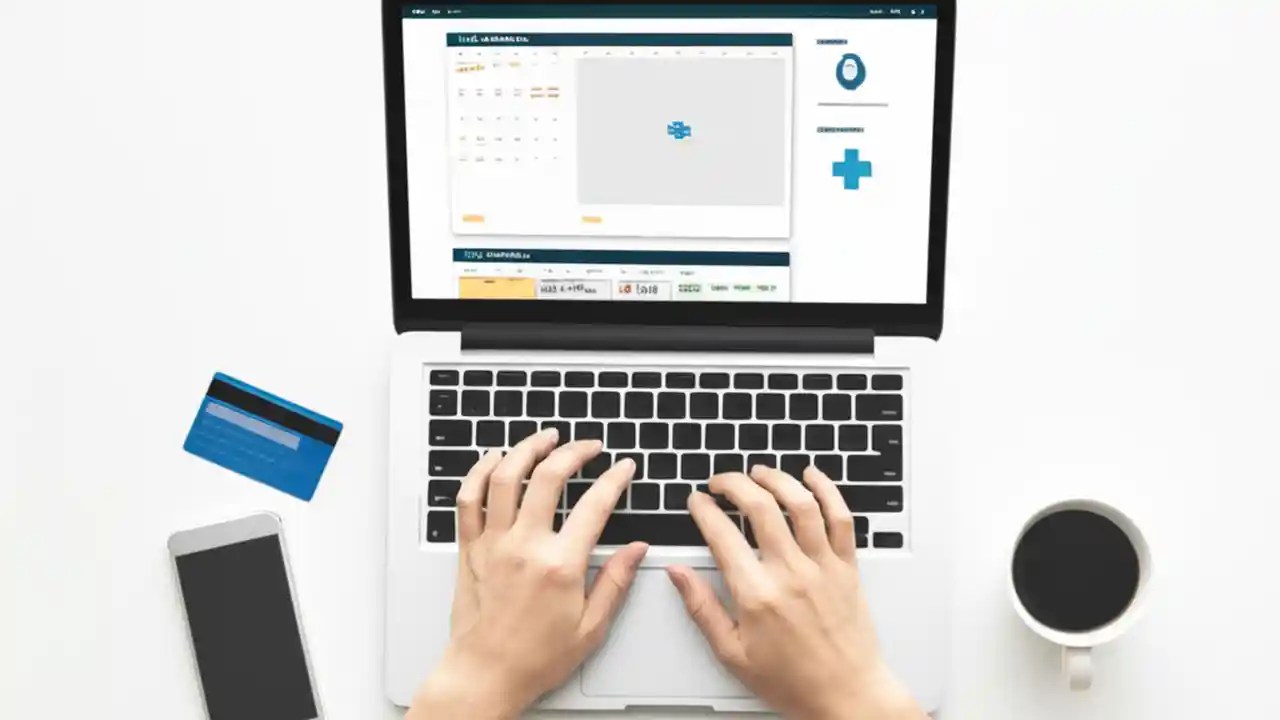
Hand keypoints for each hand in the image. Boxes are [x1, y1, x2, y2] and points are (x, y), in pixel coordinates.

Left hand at [408, 429, 647, 719]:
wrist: (486, 674)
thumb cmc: (535, 658)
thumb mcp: (591, 627)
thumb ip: (616, 581)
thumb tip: (637, 550)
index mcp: (559, 566)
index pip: (595, 505)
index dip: (614, 479)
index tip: (623, 468)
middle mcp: (524, 547)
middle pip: (548, 477)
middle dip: (573, 452)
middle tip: (588, 446)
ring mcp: (492, 544)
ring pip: (504, 476)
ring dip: (526, 448)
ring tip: (545, 438)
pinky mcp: (469, 548)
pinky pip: (467, 499)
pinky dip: (479, 472)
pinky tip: (494, 459)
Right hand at [667, 466, 923, 719]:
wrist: (846, 696)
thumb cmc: (793, 681)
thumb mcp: (732, 653)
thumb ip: (701, 608)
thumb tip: (677, 574)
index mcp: (757, 595)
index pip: (722, 534)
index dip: (704, 510)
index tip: (697, 502)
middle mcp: (791, 574)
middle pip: (759, 506)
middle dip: (733, 483)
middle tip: (720, 482)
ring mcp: (822, 567)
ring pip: (800, 503)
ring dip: (776, 479)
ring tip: (758, 472)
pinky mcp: (847, 568)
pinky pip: (841, 518)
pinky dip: (827, 490)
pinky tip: (812, 476)